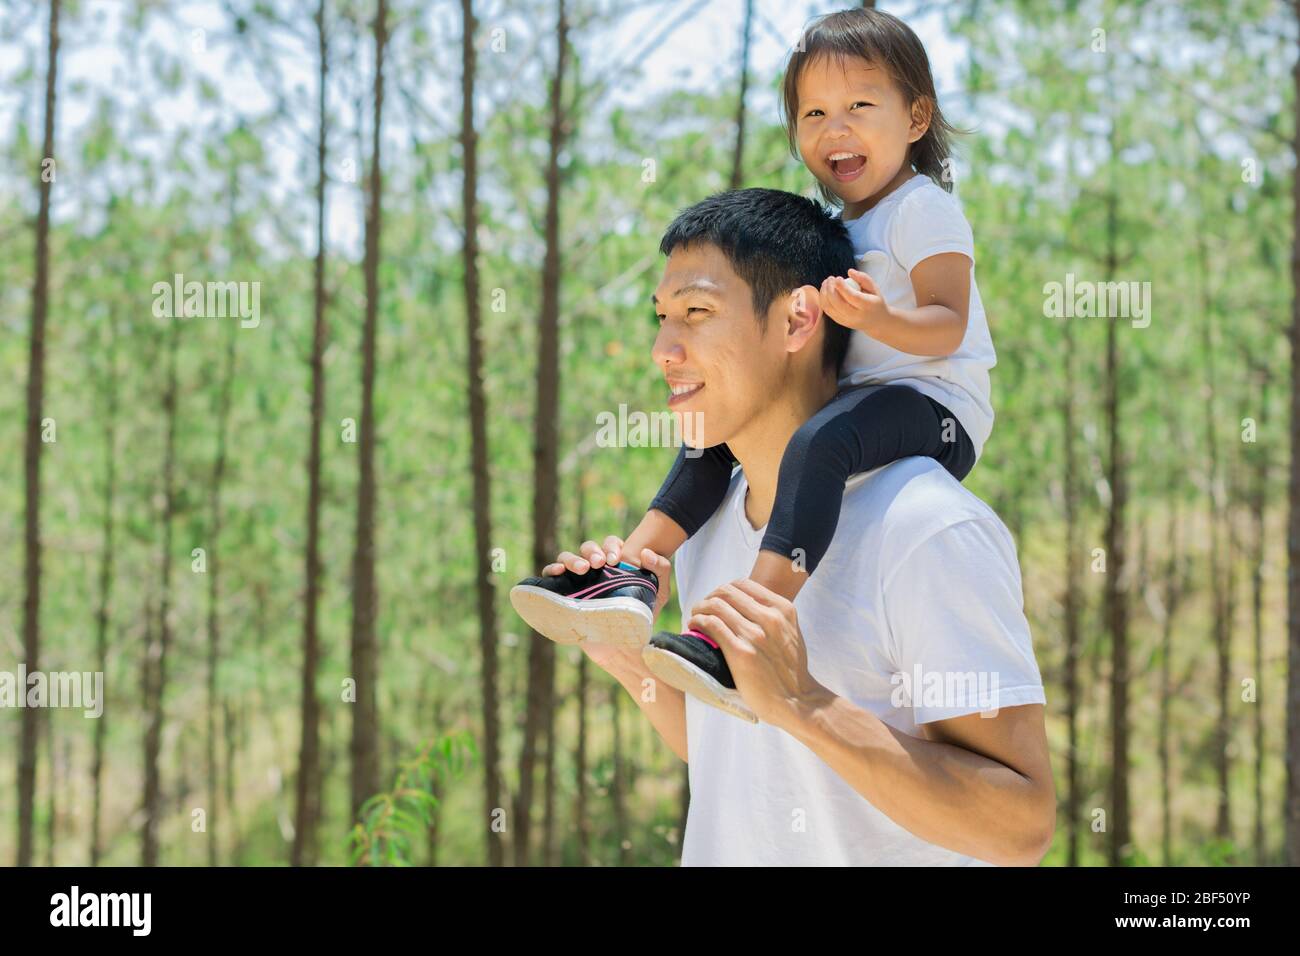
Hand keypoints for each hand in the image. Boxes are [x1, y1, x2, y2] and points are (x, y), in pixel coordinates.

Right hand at [543, 535, 673, 674]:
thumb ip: (660, 569)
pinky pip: (551, 575)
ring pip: (568, 557)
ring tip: (583, 569)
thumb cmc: (641, 618)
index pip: (610, 544)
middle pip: (588, 548)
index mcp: (616, 564)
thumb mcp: (659, 593)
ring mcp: (578, 581)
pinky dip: (551, 569)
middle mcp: (595, 569)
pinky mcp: (564, 594)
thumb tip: (646, 553)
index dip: (611, 546)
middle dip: (592, 551)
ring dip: (573, 559)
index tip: (616, 560)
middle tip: (600, 563)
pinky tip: (557, 572)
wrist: (624, 649)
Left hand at [686, 578, 828, 727]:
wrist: (797, 700)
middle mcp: (770, 618)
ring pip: (716, 605)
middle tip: (701, 609)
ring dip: (699, 609)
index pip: (743, 584)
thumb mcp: (790, 632)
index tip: (716, 601)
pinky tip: (694, 627)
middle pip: (726, 592)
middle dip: (709, 597)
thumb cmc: (791, 669)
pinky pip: (711, 624)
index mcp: (783, 609)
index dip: (724, 590)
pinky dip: (698, 621)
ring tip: (695, 618)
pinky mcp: (741, 652)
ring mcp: (755, 634)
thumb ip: (772, 616)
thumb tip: (743, 606)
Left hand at [820, 268, 889, 335]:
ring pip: (829, 308)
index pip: (852, 297)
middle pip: (837, 303)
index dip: (842, 287)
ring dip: (824, 294)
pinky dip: (823, 300)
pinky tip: (825, 290)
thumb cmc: (875, 301)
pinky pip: (827, 311)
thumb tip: (849, 271)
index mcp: (867, 306)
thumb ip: (863, 278)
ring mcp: (847, 321)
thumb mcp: (875, 288)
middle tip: (830, 278)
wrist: (877, 322)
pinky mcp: (840, 322)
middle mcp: (856, 316)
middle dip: (830, 289)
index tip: (837, 278)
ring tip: (826, 283)